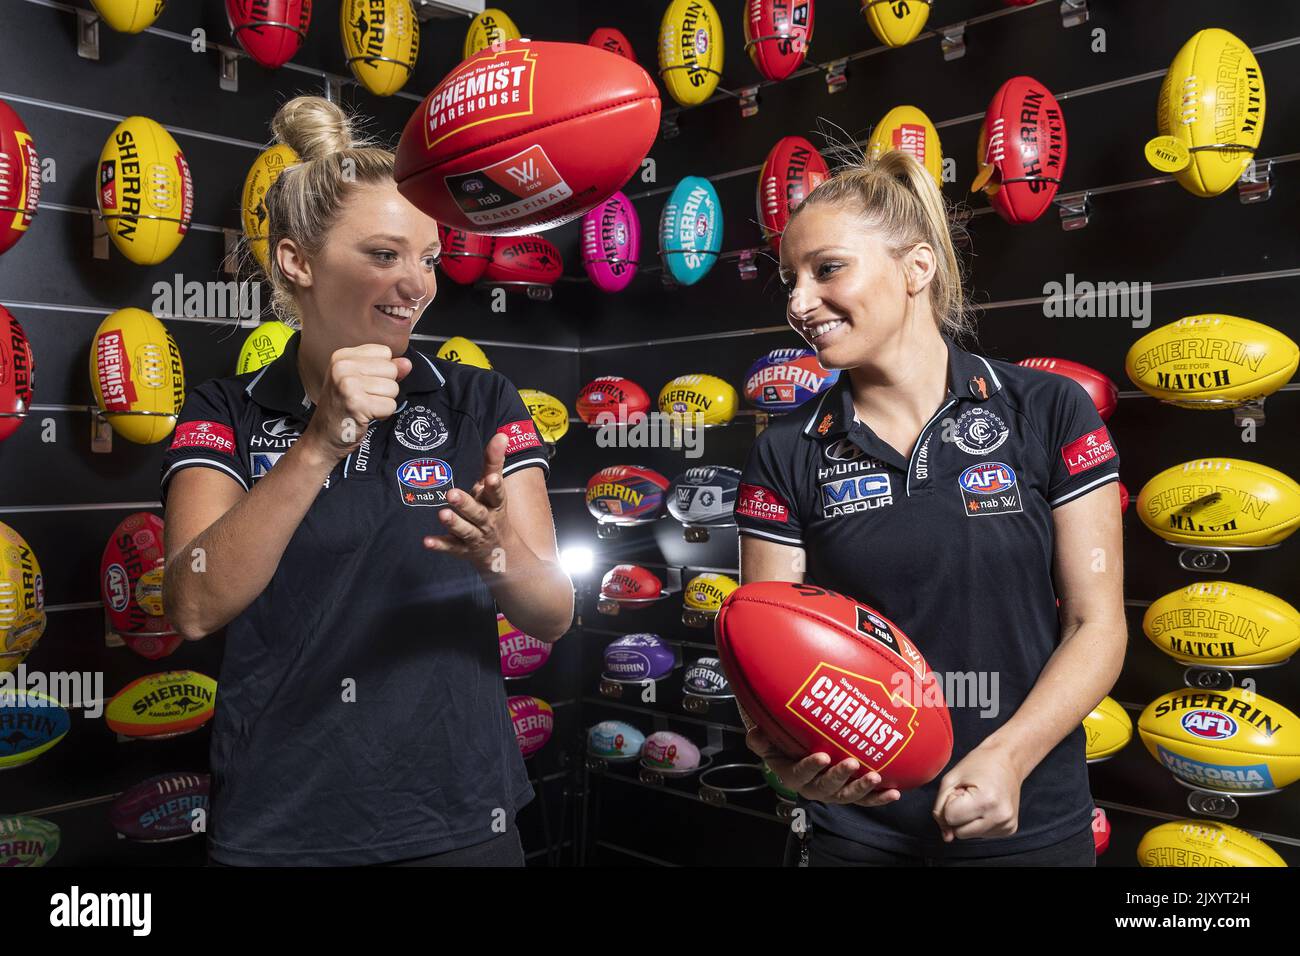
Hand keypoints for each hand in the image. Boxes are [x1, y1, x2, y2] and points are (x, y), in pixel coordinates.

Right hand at [303, 344, 411, 459]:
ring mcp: (348, 384)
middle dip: (385, 388)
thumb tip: (406, 363)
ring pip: (393, 388)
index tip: (364, 383)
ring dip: (383, 402)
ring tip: (364, 407)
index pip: (384, 352)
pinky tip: (365, 415)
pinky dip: (382, 414)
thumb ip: (385, 370)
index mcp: (342, 357)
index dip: (382, 371)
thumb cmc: (340, 409)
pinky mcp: (357, 403)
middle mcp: (342, 367)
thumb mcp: (359, 382)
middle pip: (391, 369)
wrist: (322, 438)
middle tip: (363, 398)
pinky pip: (390, 405)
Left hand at [423, 431, 514, 575]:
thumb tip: (501, 435)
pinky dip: (439, 544)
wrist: (502, 553)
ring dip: (453, 523)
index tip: (491, 477)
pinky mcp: (462, 549)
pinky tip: (427, 541)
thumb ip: (494, 462)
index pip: (497, 494)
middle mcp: (486, 521)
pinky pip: (450, 547)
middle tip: (452, 494)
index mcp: (495, 504)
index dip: (494, 486)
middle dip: (466, 504)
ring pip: (464, 530)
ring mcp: (474, 536)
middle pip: (477, 513)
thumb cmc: (493, 511)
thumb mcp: (495, 489)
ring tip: (442, 514)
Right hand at [745, 728, 900, 807]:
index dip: (811, 766)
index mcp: (793, 777)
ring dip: (863, 788)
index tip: (822, 755)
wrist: (796, 758)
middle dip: (840, 776)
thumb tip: (755, 733)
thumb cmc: (783, 748)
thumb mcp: (767, 745)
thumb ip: (759, 741)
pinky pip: (865, 800)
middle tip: (852, 762)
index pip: (800, 774)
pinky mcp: (850, 793)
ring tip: (875, 778)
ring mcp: (834, 793)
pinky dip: (879, 798)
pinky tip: (894, 793)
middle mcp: (814, 788)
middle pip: (827, 787)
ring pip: (848, 795)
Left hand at [931, 741, 1023, 840]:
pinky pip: (981, 834)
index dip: (950, 803)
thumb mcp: (951, 779)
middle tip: (968, 795)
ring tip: (978, 799)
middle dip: (957, 814)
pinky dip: (978, 822)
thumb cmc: (979, 765)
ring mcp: (1007, 825)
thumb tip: (946, 837)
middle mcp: (1000, 816)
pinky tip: (985, 806)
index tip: (961, 790)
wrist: (1008, 761)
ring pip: (969, 835)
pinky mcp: (1010, 829)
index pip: (950, 818)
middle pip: (959, 832)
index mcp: (986, 800)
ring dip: (968, 819)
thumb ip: (940, 808)